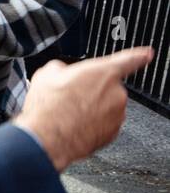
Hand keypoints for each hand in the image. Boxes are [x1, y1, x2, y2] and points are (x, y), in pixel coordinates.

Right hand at [15, 47, 153, 171]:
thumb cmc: (49, 107)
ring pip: (105, 108)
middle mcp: (116, 93)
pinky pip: (103, 125)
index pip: (129, 59)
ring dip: (90, 109)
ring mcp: (116, 115)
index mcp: (104, 72)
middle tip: (69, 97)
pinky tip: (72, 125)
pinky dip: (91, 125)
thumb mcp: (46, 75)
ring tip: (67, 114)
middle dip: (91, 91)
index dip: (139, 55)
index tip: (147, 54)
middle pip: (107, 88)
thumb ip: (62, 68)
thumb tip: (60, 71)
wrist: (47, 138)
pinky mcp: (111, 134)